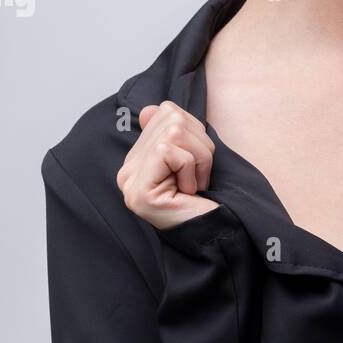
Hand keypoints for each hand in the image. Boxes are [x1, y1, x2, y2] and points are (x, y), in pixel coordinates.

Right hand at [116, 101, 218, 229]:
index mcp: (138, 158)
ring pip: (173, 131)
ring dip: (199, 158)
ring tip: (195, 184)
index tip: (197, 161)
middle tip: (199, 175)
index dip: (194, 130)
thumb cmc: (208, 199)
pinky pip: (170, 151)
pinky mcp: (139, 191)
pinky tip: (188, 191)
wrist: (215, 233)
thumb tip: (154, 108)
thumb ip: (177, 132)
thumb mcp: (196, 157)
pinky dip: (191, 169)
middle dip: (200, 144)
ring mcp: (129, 181)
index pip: (165, 112)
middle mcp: (128, 168)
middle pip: (171, 117)